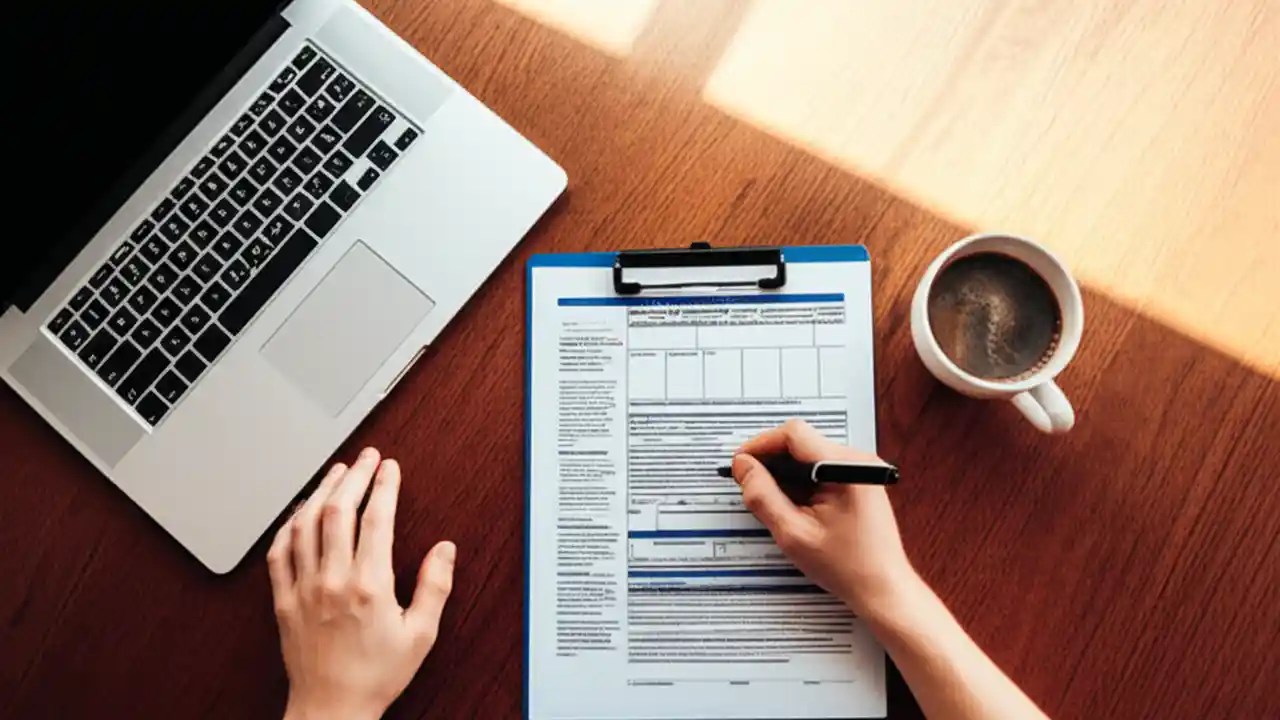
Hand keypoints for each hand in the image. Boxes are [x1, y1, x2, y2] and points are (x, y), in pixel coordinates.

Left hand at [268, 448, 455, 719]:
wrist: (331, 710)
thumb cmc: (376, 676)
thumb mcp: (421, 635)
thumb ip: (435, 587)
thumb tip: (445, 550)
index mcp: (369, 586)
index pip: (376, 519)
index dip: (384, 486)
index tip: (390, 468)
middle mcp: (332, 580)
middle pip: (338, 511)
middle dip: (354, 476)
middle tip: (366, 457)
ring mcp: (303, 588)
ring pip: (306, 524)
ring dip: (321, 492)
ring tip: (336, 472)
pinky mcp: (283, 600)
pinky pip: (279, 552)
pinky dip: (288, 525)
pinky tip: (299, 513)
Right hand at [732, 420, 915, 619]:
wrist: (883, 588)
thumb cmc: (849, 567)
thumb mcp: (793, 533)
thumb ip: (763, 496)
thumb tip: (744, 467)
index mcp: (845, 467)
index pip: (794, 434)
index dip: (761, 445)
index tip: (742, 464)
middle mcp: (857, 461)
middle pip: (800, 443)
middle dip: (771, 462)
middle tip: (750, 486)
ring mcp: (860, 471)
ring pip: (808, 457)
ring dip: (785, 475)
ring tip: (773, 504)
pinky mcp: (858, 482)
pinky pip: (820, 470)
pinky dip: (800, 483)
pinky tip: (793, 508)